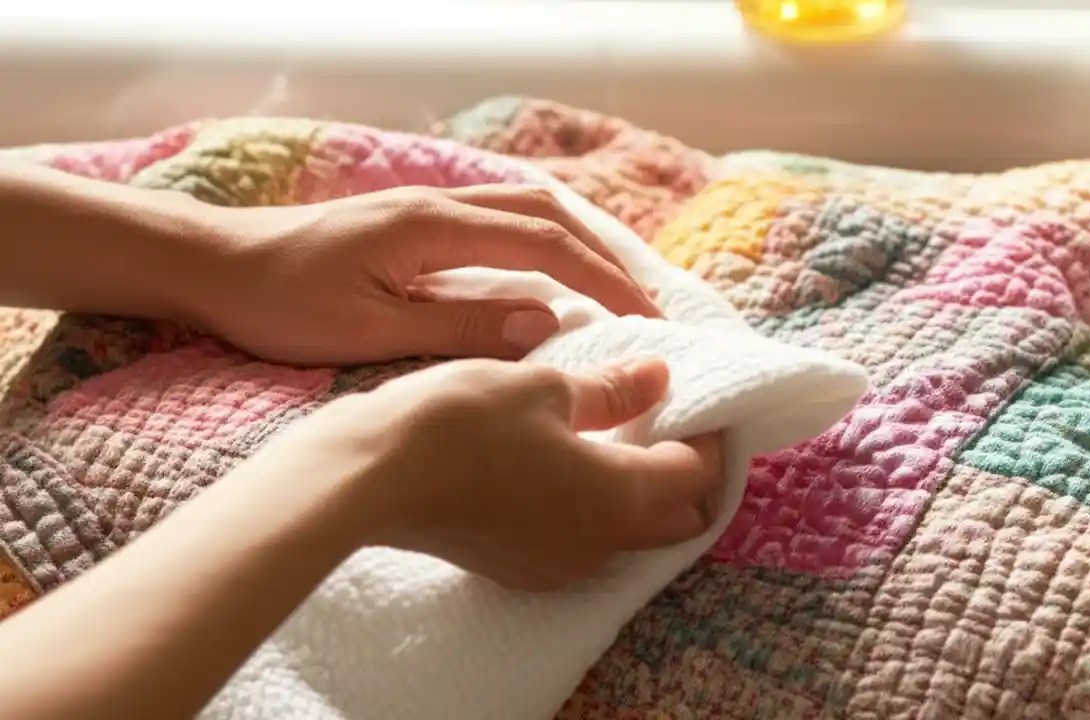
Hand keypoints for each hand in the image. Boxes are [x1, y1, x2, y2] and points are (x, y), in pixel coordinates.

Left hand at [193, 185, 660, 364]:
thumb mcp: (373, 330)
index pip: (545, 246)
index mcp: (434, 226)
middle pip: (549, 214)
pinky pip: (498, 223)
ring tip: (616, 292)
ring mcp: (426, 208)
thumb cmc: (282, 303)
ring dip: (578, 247)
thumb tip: (548, 325)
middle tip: (647, 308)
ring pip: (526, 211)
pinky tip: (551, 280)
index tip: (645, 322)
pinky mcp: (414, 223)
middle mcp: (439, 204)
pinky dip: (542, 246)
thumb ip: (463, 327)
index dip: (603, 283)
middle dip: (605, 260)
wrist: (215, 265)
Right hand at [249, 357, 723, 590]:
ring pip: (631, 534)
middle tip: (670, 421)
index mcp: (617, 497)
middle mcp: (598, 544)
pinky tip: (571, 464)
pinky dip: (599, 507)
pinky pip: (585, 541)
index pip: (698, 474)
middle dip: (688, 473)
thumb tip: (659, 378)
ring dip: (641, 491)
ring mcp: (557, 564)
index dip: (708, 435)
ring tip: (620, 436)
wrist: (368, 477)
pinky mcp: (519, 566)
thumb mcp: (544, 388)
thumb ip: (612, 390)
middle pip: (677, 517)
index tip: (696, 398)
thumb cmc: (459, 421)